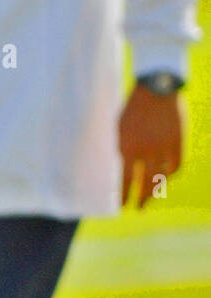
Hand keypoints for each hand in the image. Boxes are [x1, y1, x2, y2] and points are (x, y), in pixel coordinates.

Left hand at [119, 85, 183, 209]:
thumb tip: (123, 165)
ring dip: (155, 190)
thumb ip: (123, 146)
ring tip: (149, 198)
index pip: (125, 177)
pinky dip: (170, 174)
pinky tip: (164, 180)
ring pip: (161, 177)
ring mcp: (163, 147)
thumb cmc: (133, 107)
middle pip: (142, 182)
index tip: (120, 204)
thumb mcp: (120, 126)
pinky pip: (175, 165)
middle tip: (135, 208)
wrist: (156, 89)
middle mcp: (145, 149)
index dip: (123, 193)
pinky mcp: (178, 143)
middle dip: (138, 198)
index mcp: (126, 145)